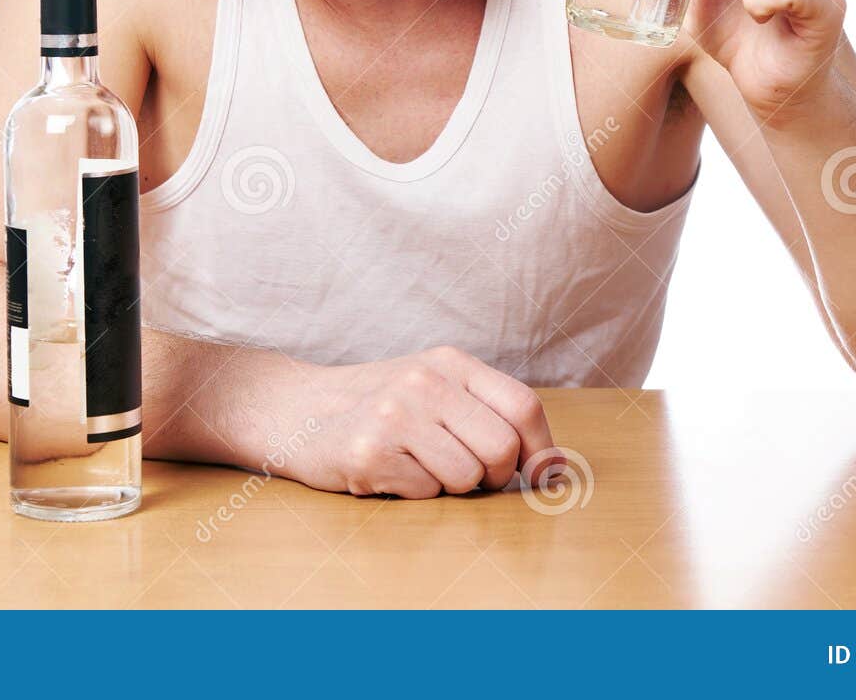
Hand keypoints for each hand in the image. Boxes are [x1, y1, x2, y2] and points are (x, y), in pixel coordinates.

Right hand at [280, 346, 563, 498]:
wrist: (298, 410)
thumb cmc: (381, 407)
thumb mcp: (437, 389)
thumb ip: (492, 414)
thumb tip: (558, 466)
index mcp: (450, 362)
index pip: (523, 406)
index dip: (541, 449)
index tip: (541, 474)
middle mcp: (425, 380)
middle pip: (502, 448)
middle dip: (494, 475)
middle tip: (464, 473)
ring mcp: (395, 413)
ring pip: (466, 478)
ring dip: (449, 486)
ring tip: (418, 465)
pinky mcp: (370, 451)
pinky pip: (426, 493)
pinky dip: (414, 493)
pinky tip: (389, 471)